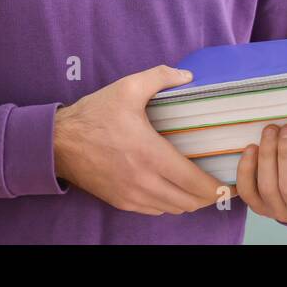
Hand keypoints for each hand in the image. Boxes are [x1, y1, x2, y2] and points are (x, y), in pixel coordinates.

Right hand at [53, 64, 230, 215]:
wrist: (57, 143)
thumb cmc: (94, 115)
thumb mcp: (128, 87)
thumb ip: (160, 77)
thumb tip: (188, 76)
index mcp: (150, 155)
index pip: (193, 182)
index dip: (215, 187)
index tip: (229, 183)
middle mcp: (143, 181)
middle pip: (187, 201)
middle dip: (208, 196)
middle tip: (219, 184)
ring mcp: (131, 195)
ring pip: (172, 209)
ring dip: (189, 201)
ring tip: (200, 187)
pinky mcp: (120, 201)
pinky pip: (154, 210)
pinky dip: (169, 204)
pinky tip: (174, 189)